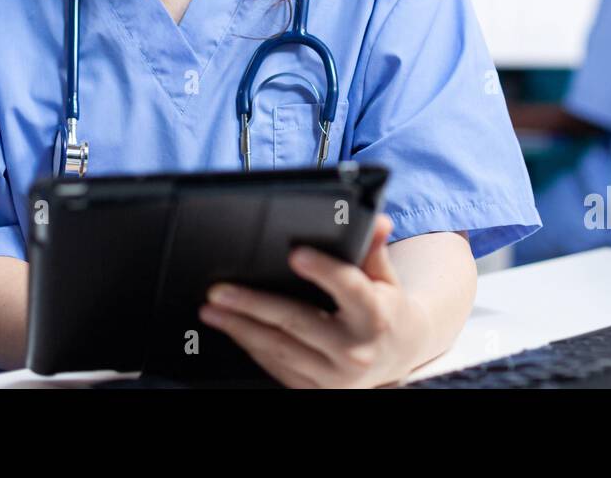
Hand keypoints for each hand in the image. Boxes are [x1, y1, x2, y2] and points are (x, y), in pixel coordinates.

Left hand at [198, 213, 428, 387]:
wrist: (399, 358)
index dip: (324, 271)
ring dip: (240, 328)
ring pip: (279, 348)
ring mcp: (334, 376)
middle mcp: (354, 350)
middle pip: (298, 321)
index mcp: (375, 316)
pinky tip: (233, 329)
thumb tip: (377, 219)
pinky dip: (252, 347)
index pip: (350, 288)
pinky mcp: (317, 390)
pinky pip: (277, 367)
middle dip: (253, 304)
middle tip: (220, 290)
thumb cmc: (386, 309)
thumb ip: (373, 249)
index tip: (296, 254)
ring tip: (211, 309)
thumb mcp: (385, 278)